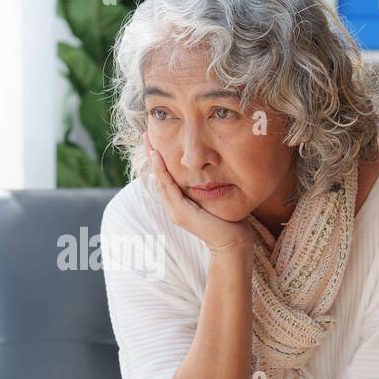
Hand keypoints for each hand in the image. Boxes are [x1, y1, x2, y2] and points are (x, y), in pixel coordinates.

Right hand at [144, 134, 252, 257]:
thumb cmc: (231, 223)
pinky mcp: (181, 212)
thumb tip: (217, 171)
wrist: (233, 244)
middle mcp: (174, 207)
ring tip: (148, 140)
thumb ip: (212, 187)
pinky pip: (168, 186)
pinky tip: (158, 156)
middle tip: (146, 134)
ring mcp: (175, 211)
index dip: (160, 159)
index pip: (167, 177)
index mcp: (181, 204)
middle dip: (152, 154)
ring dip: (153, 158)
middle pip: (159, 176)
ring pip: (160, 179)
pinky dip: (161, 170)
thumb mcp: (217, 200)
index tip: (157, 141)